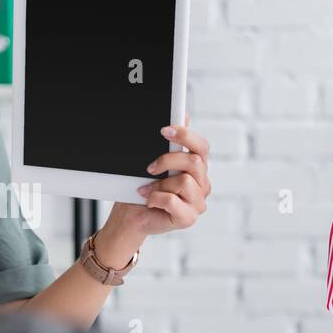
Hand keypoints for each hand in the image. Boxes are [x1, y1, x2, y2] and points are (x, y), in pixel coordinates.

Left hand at [117, 112, 211, 238]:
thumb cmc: (143, 189)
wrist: (131, 216)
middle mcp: (202, 184)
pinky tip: (149, 201)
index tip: (164, 130)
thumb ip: (170, 142)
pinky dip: (155, 198)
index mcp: (197, 169)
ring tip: (146, 190)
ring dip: (159, 184)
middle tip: (149, 167)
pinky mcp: (189, 218)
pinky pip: (172, 200)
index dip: (185, 135)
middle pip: (195, 161)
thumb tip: (184, 114)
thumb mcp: (154, 161)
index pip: (201, 147)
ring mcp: (198, 202)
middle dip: (168, 160)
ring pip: (184, 181)